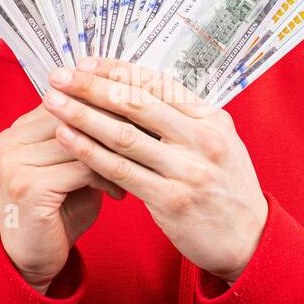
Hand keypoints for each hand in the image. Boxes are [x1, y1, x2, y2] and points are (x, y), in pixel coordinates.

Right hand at [0, 102, 125, 292]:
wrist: (32, 260)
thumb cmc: (58, 212)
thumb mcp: (71, 168)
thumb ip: (86, 139)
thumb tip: (131, 108)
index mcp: (20, 129)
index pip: (68, 98)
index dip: (107, 104)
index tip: (142, 114)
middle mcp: (12, 140)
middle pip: (74, 115)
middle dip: (117, 126)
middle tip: (151, 137)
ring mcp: (15, 162)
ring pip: (82, 140)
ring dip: (116, 155)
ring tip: (140, 169)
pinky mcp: (27, 186)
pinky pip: (81, 169)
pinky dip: (107, 178)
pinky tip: (119, 191)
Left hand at [42, 57, 268, 283]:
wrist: (250, 241)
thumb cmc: (226, 190)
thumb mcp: (219, 145)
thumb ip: (185, 120)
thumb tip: (137, 92)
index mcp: (213, 119)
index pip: (158, 84)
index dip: (118, 70)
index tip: (87, 62)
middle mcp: (203, 140)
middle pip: (138, 103)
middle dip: (93, 86)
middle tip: (60, 75)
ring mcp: (188, 170)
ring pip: (125, 135)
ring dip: (83, 115)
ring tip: (53, 102)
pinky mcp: (172, 201)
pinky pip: (122, 171)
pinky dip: (91, 152)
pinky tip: (67, 138)